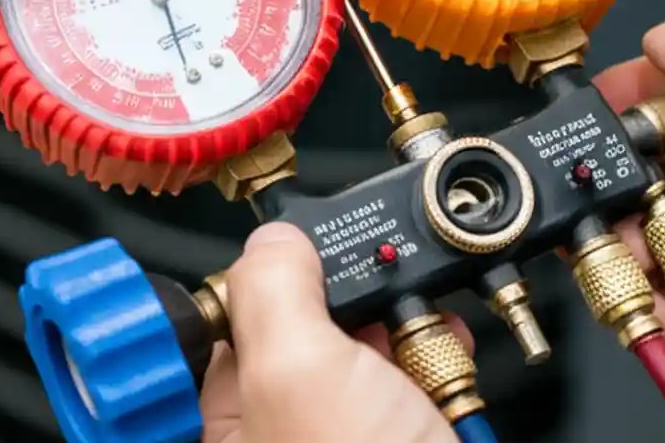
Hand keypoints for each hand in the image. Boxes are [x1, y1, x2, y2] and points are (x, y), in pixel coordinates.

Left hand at [200, 223, 467, 442]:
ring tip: (413, 320)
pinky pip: (406, 370)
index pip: (223, 324)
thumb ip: (275, 294)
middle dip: (345, 296)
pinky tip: (442, 343)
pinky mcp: (398, 431)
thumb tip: (273, 240)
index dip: (261, 279)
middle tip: (364, 292)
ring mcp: (341, 434)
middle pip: (301, 326)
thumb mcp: (301, 376)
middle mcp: (279, 433)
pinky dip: (431, 347)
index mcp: (224, 428)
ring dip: (398, 317)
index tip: (295, 251)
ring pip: (360, 344)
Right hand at [597, 0, 664, 421]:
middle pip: (653, 166)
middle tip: (609, 189)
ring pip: (650, 235)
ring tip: (632, 247)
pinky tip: (647, 292)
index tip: (594, 115)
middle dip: (617, 180)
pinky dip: (648, 301)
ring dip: (624, 243)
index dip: (632, 100)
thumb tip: (659, 34)